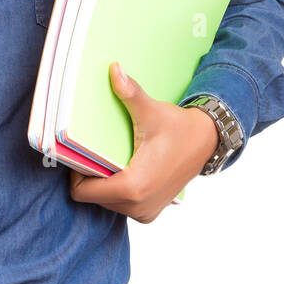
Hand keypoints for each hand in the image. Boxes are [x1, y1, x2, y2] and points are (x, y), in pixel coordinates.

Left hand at [68, 61, 219, 221]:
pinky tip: (124, 169)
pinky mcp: (149, 213)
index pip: (82, 191)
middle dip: (90, 175)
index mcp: (133, 187)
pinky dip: (117, 189)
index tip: (81, 152)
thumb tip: (114, 69)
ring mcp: (144, 213)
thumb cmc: (179, 129)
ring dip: (104, 183)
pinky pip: (120, 205)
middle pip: (92, 196)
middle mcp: (138, 207)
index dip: (76, 172)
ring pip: (105, 202)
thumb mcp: (152, 111)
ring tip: (111, 159)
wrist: (207, 143)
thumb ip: (130, 93)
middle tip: (96, 151)